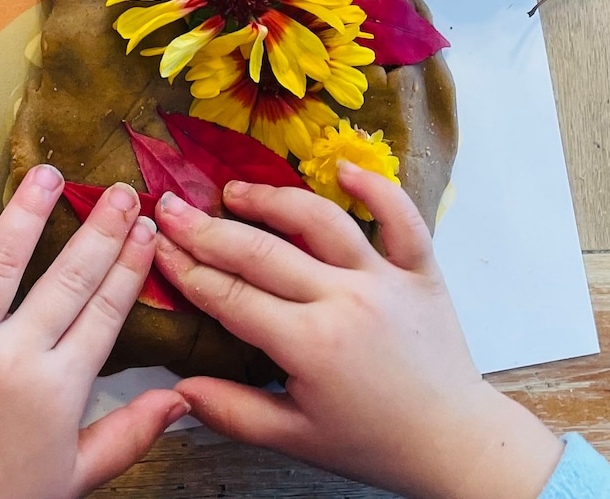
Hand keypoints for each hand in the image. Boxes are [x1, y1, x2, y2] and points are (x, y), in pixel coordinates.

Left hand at [0, 166, 186, 498]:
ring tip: (48, 175)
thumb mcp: (75, 478)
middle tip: (119, 190)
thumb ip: (129, 434)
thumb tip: (181, 398)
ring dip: (28, 216)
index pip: (105, 312)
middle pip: (67, 281)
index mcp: (59, 390)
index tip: (147, 227)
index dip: (130, 266)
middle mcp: (16, 362)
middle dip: (100, 231)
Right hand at [152, 164, 562, 498]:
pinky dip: (375, 187)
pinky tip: (341, 167)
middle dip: (208, 229)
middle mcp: (344, 301)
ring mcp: (384, 279)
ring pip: (321, 220)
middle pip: (263, 252)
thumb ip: (232, 411)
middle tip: (171, 206)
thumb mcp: (295, 439)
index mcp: (309, 346)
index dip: (187, 269)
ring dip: (273, 199)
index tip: (156, 245)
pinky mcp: (421, 269)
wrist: (453, 442)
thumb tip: (179, 387)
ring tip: (234, 189)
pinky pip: (401, 217)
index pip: (232, 296)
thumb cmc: (370, 442)